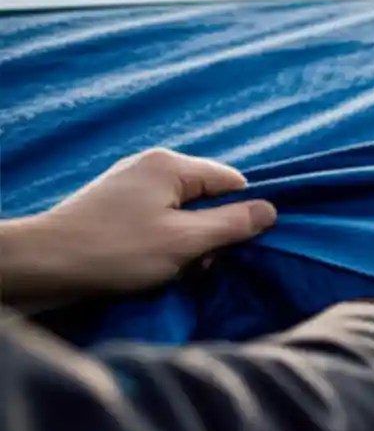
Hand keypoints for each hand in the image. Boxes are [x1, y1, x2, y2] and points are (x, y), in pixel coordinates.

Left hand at [0, 148, 275, 308]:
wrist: (45, 263)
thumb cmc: (118, 251)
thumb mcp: (186, 241)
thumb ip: (233, 224)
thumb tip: (272, 210)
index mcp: (172, 165)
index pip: (233, 181)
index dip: (241, 215)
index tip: (231, 248)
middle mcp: (152, 164)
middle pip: (208, 196)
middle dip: (211, 231)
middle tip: (197, 263)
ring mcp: (130, 182)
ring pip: (183, 210)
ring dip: (188, 240)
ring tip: (171, 266)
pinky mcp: (115, 203)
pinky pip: (159, 217)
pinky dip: (164, 240)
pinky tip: (151, 262)